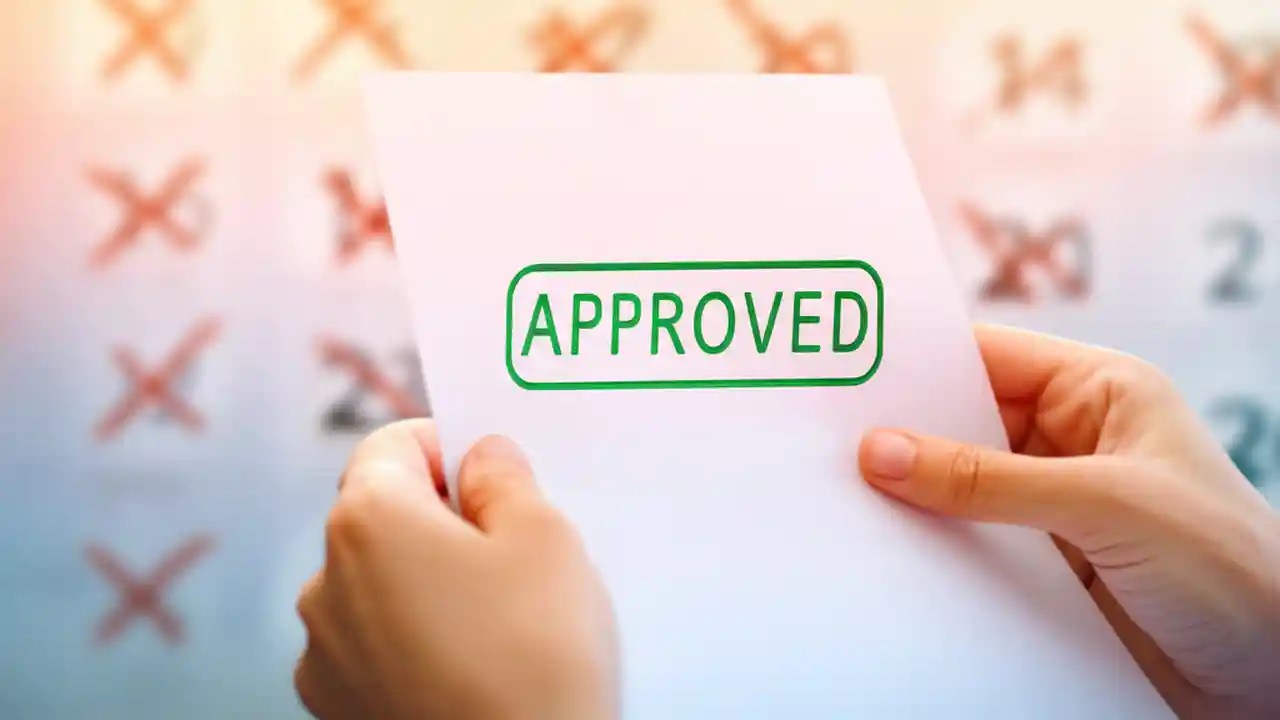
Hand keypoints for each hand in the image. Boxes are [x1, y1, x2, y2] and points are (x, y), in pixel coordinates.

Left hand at [294, 421, 617, 719]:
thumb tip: (480, 459)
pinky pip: (376, 645)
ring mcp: (325, 652)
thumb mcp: (546, 540)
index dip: (448, 448)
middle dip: (444, 522)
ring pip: (380, 583)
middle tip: (513, 555)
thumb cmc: (535, 661)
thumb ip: (504, 479)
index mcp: (368, 521)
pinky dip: (415, 641)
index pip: (393, 444)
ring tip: (500, 622)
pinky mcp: (339, 706)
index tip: (492, 479)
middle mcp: (325, 582)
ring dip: (429, 584)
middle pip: (384, 515)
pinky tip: (472, 665)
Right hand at [859, 325, 1279, 717]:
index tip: (846, 374)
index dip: (920, 362)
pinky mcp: (1046, 568)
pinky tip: (890, 554)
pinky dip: (933, 550)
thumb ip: (987, 480)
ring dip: (913, 499)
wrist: (1277, 682)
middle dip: (903, 434)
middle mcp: (1074, 441)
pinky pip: (971, 545)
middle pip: (964, 423)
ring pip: (960, 488)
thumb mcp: (1106, 505)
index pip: (989, 358)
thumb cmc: (1232, 568)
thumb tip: (883, 452)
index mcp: (1102, 391)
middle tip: (825, 444)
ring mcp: (1056, 507)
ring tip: (843, 501)